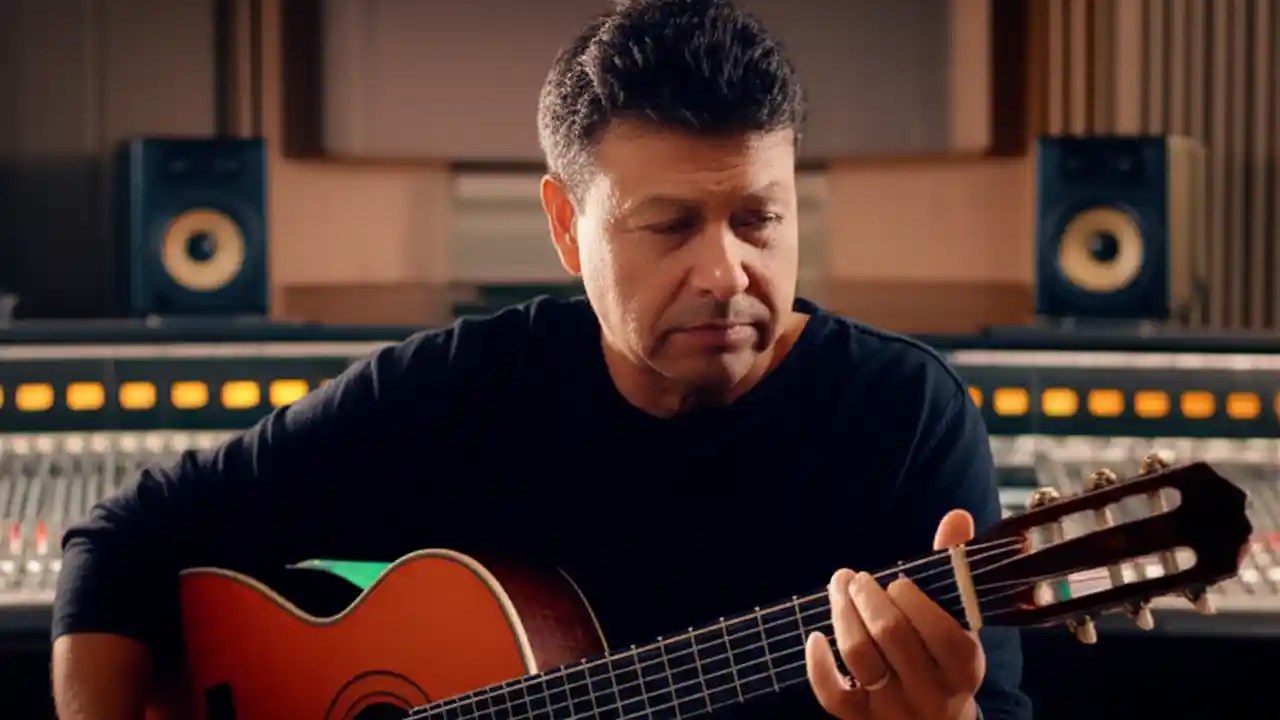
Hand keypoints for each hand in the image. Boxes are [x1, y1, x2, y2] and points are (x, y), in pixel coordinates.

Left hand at [805, 509, 985, 719]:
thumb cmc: (944, 658)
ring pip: (860, 657)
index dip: (913, 600)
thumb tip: (956, 516)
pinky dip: (818, 663)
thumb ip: (955, 568)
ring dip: (842, 614)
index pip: (942, 633)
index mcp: (963, 667)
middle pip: (892, 636)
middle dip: (867, 596)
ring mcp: (893, 709)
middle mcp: (931, 693)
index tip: (897, 582)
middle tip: (856, 577)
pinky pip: (832, 695)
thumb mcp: (959, 621)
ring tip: (838, 588)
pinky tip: (816, 636)